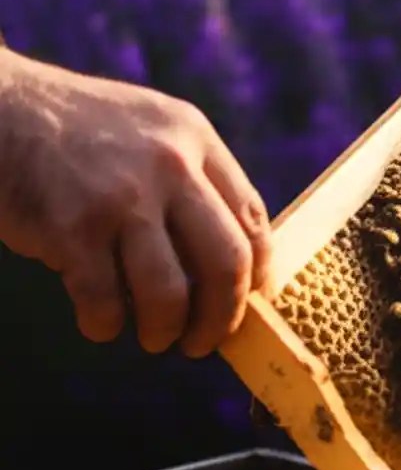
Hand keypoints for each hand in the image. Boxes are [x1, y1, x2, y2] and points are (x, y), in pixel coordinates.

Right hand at [0, 48, 273, 357]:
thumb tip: (232, 260)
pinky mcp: (73, 227)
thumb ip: (193, 178)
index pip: (253, 218)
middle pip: (226, 262)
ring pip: (169, 293)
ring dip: (165, 330)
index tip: (247, 300)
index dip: (257, 272)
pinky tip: (102, 324)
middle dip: (222, 316)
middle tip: (205, 341)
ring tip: (156, 339)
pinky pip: (105, 300)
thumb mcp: (153, 129)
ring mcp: (123, 196)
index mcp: (196, 139)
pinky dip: (107, 325)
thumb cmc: (77, 132)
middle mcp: (170, 164)